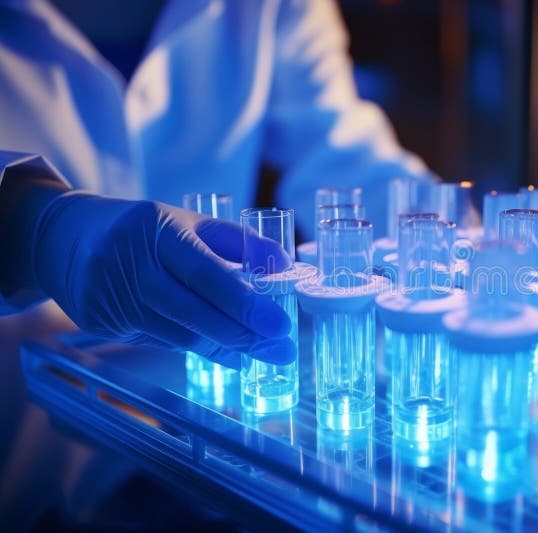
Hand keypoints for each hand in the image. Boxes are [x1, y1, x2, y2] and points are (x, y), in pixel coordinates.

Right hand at [31, 192, 294, 365]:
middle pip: (194, 311)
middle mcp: (130, 263)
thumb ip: (237, 241)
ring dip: (226, 348)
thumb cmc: (141, 228)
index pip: (206, 272)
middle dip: (243, 335)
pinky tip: (227, 352)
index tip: (281, 325)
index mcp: (157, 229)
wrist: (63, 237)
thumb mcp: (186, 220)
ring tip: (263, 354)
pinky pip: (161, 340)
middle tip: (283, 350)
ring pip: (178, 334)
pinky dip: (197, 347)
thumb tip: (285, 266)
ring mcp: (111, 296)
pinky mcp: (101, 322)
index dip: (245, 303)